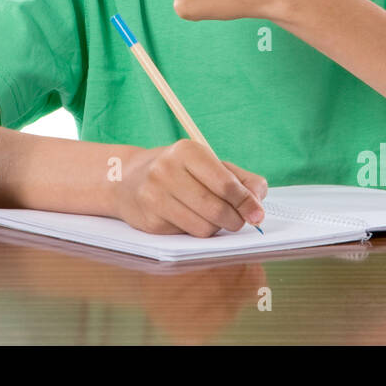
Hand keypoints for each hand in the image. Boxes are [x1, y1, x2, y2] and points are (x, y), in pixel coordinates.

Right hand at [114, 139, 267, 237]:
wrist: (126, 179)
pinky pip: (187, 234)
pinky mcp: (149, 219)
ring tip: (211, 217)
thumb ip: (240, 179)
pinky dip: (196, 230)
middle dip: (235, 220)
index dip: (246, 202)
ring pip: (204, 226)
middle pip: (216, 208)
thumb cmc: (177, 171)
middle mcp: (167, 170)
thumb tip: (259, 201)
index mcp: (187, 150)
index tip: (258, 214)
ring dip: (216, 227)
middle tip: (238, 221)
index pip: (226, 183)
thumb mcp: (208, 164)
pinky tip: (189, 218)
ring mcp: (155, 195)